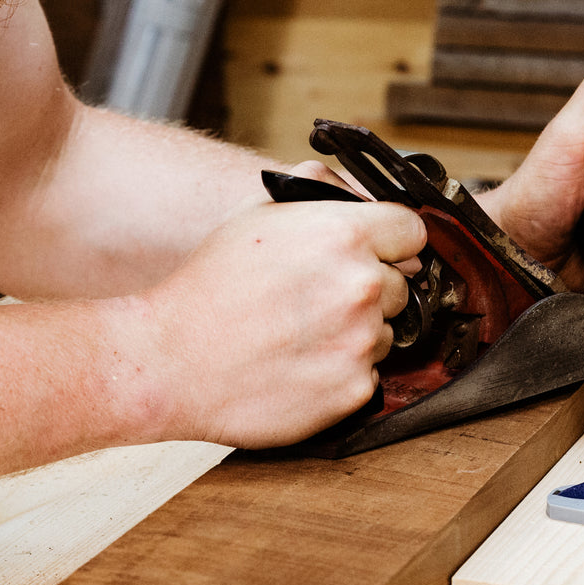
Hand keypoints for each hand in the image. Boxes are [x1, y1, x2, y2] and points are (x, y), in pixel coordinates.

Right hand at [141, 196, 425, 447]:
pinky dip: (341, 372)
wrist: (170, 362)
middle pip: (399, 284)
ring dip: (355, 333)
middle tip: (316, 300)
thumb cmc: (207, 289)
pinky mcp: (353, 390)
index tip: (375, 254)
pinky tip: (298, 365)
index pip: (413, 232)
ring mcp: (360, 342)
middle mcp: (361, 286)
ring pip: (384, 331)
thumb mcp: (256, 216)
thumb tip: (359, 195)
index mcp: (343, 235)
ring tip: (299, 335)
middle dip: (367, 289)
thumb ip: (318, 194)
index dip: (390, 243)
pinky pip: (367, 374)